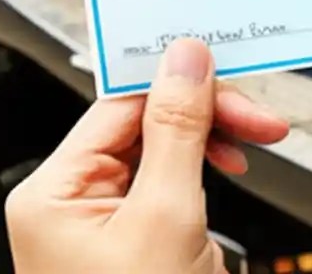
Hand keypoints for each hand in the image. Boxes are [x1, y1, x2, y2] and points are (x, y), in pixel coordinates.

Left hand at [4, 38, 289, 273]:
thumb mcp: (167, 219)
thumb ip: (178, 131)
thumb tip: (184, 62)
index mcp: (52, 190)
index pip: (119, 106)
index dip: (179, 86)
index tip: (229, 78)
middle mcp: (66, 204)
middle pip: (141, 128)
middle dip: (203, 125)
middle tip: (260, 126)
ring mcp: (96, 229)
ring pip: (159, 161)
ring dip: (206, 163)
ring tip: (235, 180)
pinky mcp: (126, 250)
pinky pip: (164, 198)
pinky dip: (199, 199)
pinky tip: (215, 219)